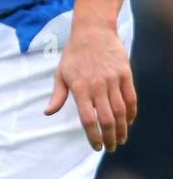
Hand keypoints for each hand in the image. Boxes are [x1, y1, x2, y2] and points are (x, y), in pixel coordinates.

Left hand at [45, 19, 136, 151]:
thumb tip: (48, 113)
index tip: (96, 146)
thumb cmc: (74, 54)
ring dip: (122, 129)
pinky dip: (131, 112)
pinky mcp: (125, 73)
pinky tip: (128, 122)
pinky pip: (131, 98)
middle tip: (110, 147)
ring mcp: (113, 80)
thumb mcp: (61, 74)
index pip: (88, 119)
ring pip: (120, 111)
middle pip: (106, 119)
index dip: (93, 136)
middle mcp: (97, 86)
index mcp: (80, 88)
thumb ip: (57, 95)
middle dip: (109, 137)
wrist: (93, 31)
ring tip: (120, 139)